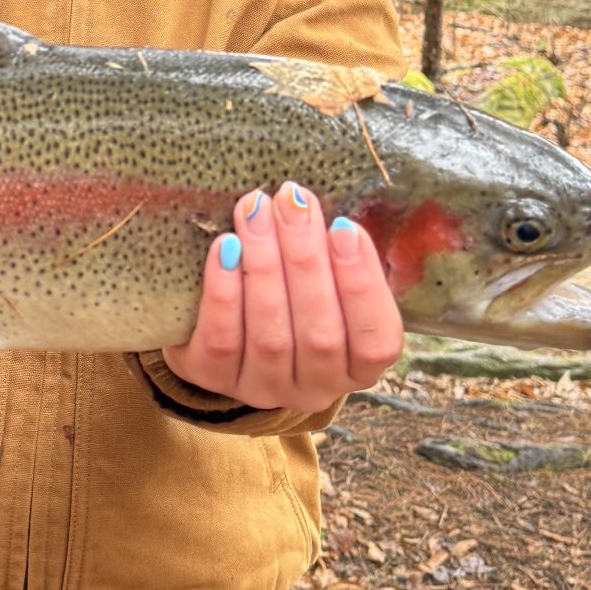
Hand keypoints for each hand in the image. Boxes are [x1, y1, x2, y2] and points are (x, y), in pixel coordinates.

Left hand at [163, 182, 401, 413]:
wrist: (229, 330)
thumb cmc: (294, 295)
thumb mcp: (329, 282)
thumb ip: (337, 257)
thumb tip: (325, 210)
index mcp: (359, 366)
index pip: (375, 339)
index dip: (361, 285)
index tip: (344, 227)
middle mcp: (316, 388)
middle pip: (319, 333)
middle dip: (305, 258)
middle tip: (291, 200)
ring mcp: (264, 389)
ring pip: (270, 335)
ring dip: (263, 265)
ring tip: (256, 211)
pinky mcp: (215, 379)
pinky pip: (222, 341)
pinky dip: (224, 292)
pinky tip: (224, 247)